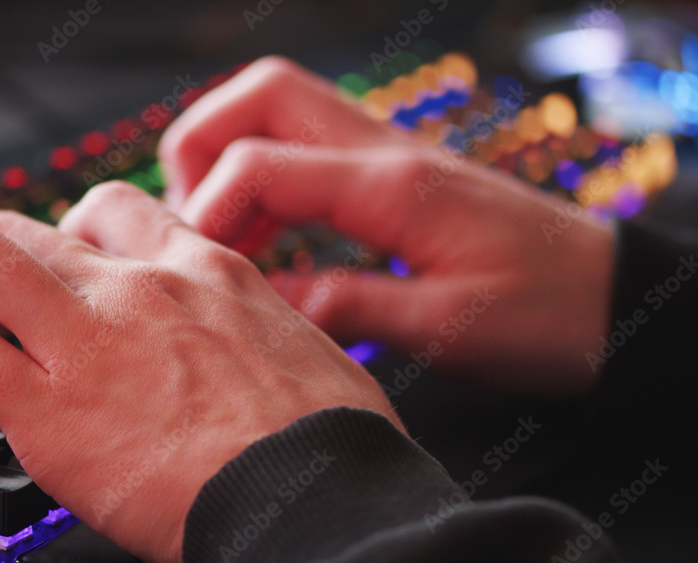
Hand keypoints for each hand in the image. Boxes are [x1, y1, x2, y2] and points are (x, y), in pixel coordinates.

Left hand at [0, 183, 401, 561]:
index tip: (60, 266)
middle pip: (27, 225)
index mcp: (205, 270)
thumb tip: (243, 334)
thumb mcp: (300, 341)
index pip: (111, 207)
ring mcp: (90, 341)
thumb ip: (248, 321)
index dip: (68, 234)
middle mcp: (140, 288)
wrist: (320, 498)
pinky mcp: (52, 413)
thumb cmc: (327, 436)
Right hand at [159, 56, 613, 395]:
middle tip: (188, 216)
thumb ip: (353, 308)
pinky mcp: (392, 179)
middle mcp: (384, 151)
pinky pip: (308, 155)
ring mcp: (388, 157)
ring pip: (280, 114)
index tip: (193, 265)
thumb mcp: (451, 330)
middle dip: (202, 143)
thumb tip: (268, 300)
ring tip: (221, 240)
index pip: (261, 162)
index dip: (205, 208)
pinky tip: (268, 246)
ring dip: (230, 161)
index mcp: (393, 184)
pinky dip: (267, 186)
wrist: (610, 298)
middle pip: (262, 94)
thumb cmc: (548, 315)